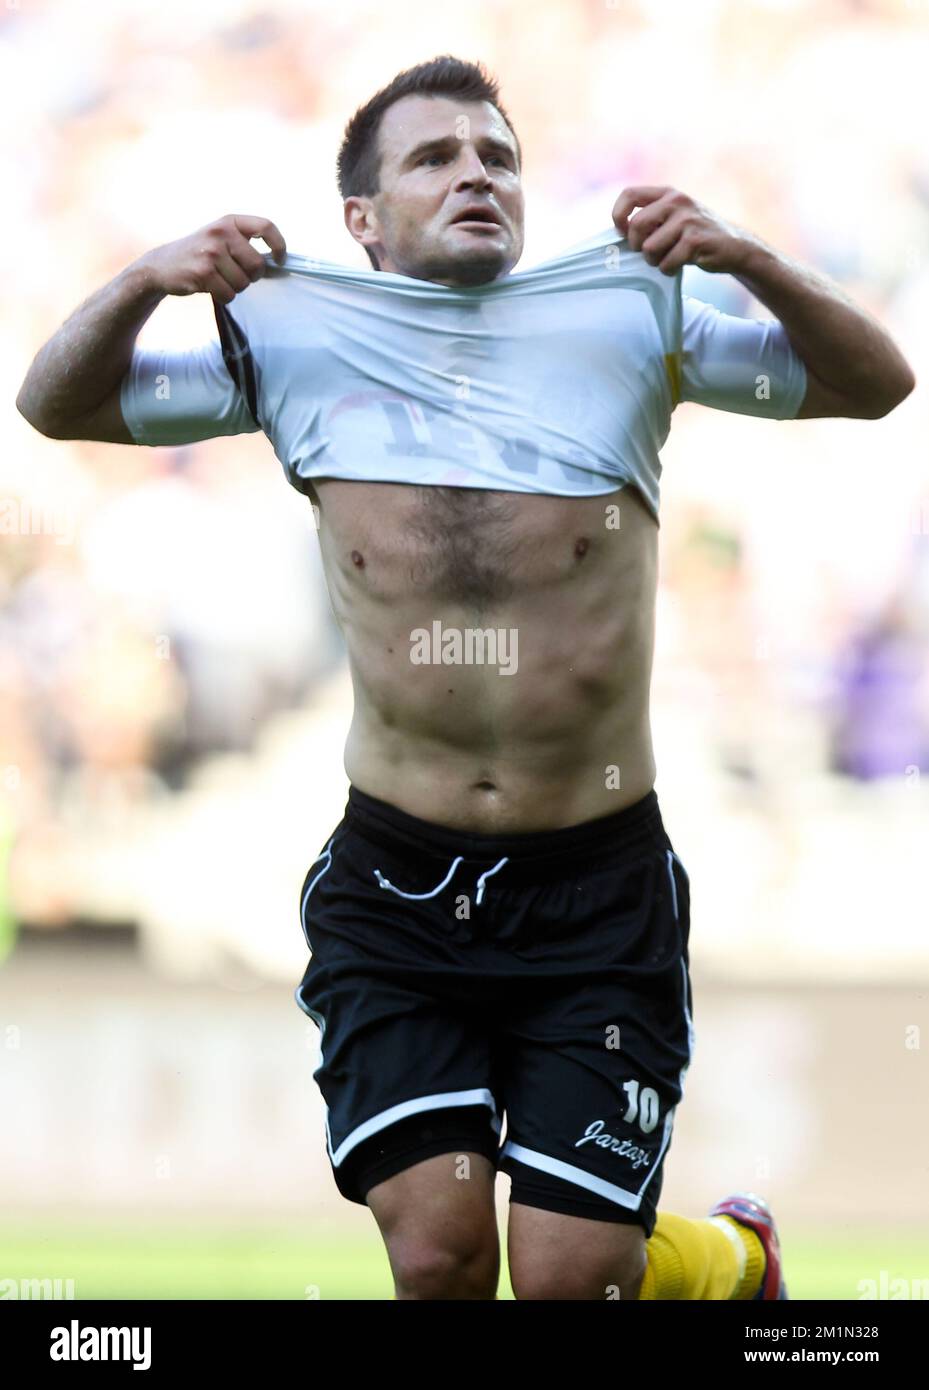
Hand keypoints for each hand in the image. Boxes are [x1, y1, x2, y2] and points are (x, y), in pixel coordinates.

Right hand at [133, 214, 286, 303]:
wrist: (161, 265)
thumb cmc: (199, 254)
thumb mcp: (220, 238)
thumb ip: (243, 244)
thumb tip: (275, 263)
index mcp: (229, 221)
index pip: (266, 226)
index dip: (279, 245)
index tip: (279, 260)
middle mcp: (221, 232)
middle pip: (257, 265)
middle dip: (250, 277)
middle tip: (234, 275)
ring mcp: (212, 252)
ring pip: (243, 283)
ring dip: (234, 288)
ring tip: (217, 279)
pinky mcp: (204, 272)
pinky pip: (229, 294)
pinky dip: (223, 296)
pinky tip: (210, 287)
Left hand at [611, 186, 754, 275]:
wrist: (734, 246)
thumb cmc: (696, 235)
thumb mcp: (674, 217)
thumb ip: (651, 219)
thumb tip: (619, 233)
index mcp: (667, 193)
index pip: (629, 194)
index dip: (618, 216)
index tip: (623, 233)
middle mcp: (677, 201)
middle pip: (636, 226)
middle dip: (638, 247)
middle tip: (651, 253)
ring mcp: (687, 219)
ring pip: (649, 248)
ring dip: (655, 261)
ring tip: (669, 258)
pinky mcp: (695, 240)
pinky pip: (666, 262)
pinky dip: (668, 270)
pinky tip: (679, 265)